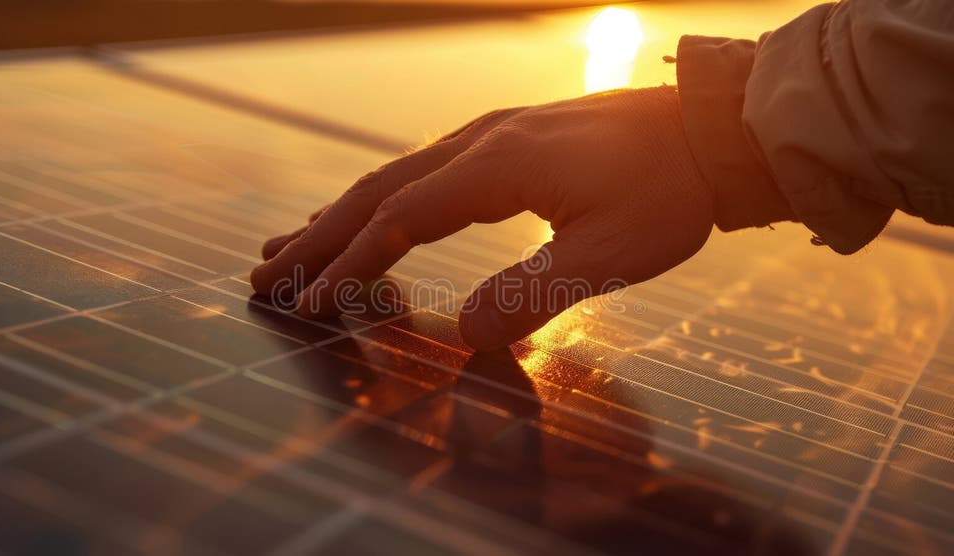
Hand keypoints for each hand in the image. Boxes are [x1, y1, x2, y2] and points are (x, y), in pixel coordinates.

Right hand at [251, 85, 713, 349]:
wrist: (714, 131)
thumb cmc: (669, 192)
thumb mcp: (609, 256)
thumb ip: (532, 297)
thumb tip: (464, 337)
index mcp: (497, 166)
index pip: (400, 220)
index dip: (350, 266)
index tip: (310, 306)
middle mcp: (481, 141)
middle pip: (377, 191)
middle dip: (317, 238)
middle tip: (262, 273)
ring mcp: (492, 135)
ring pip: (394, 176)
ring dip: (338, 214)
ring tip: (289, 245)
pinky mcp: (508, 142)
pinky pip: (425, 171)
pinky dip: (382, 199)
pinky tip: (372, 215)